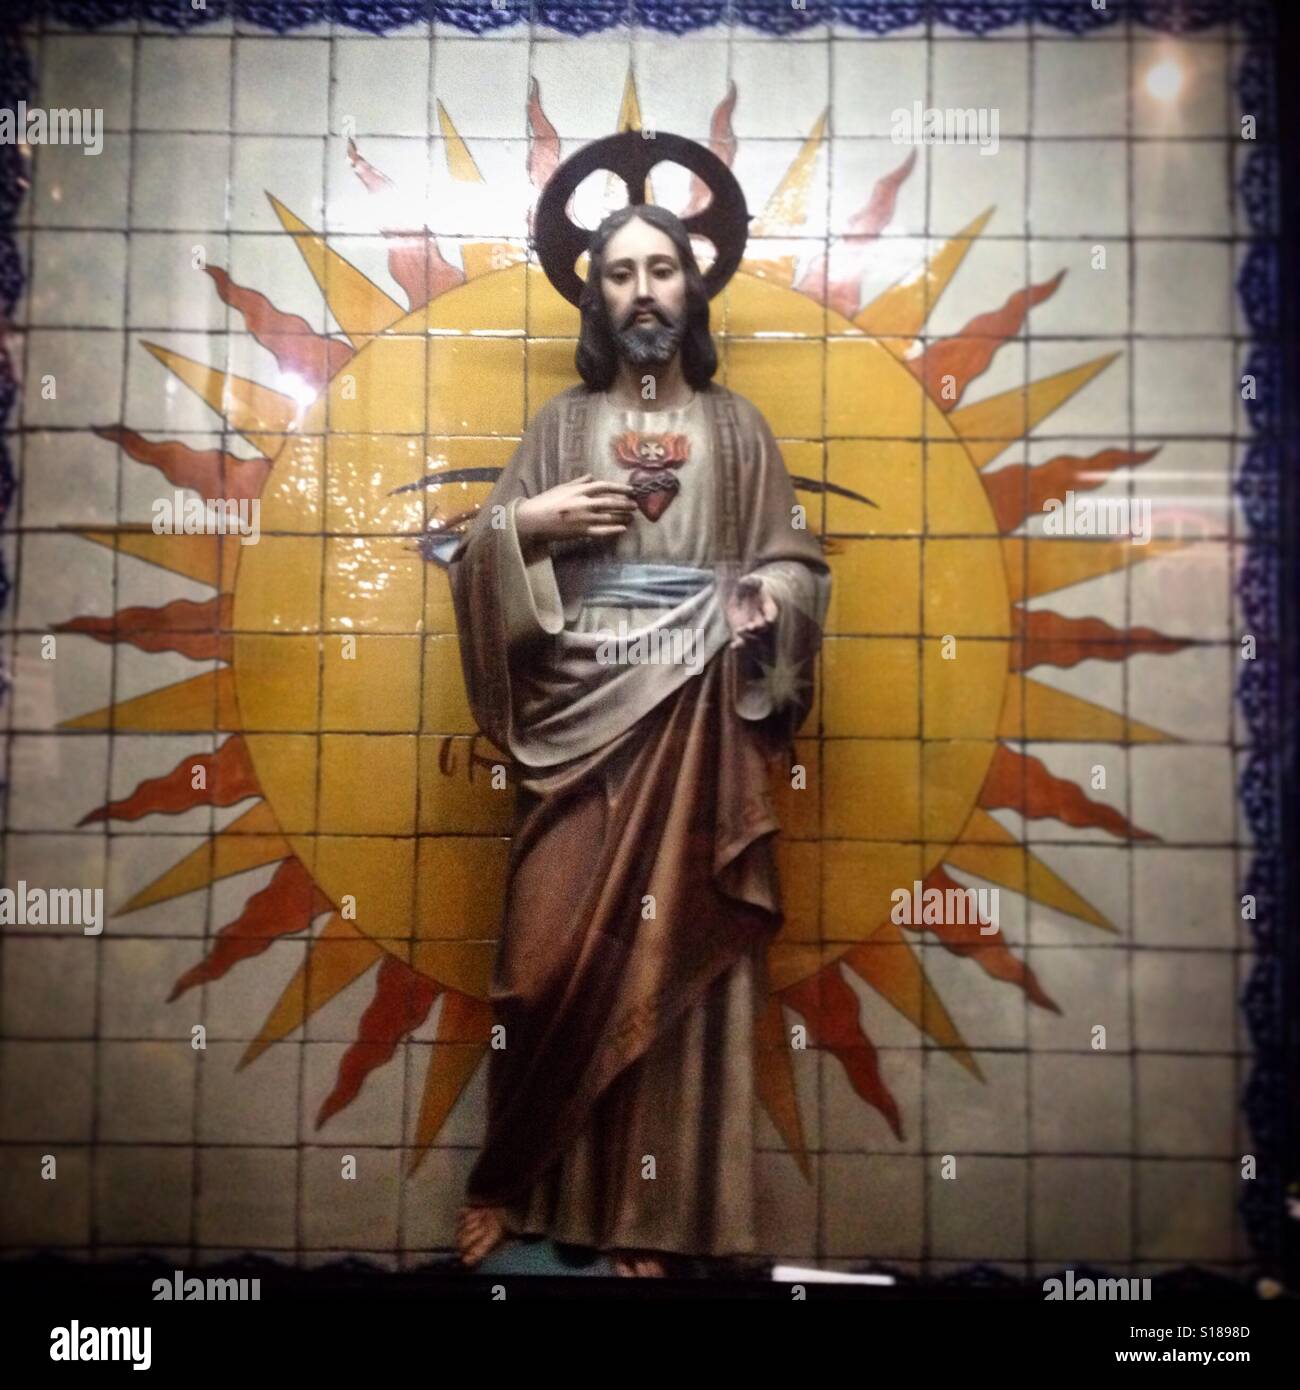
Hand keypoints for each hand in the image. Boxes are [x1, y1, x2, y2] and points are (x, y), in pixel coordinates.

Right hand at [514, 474, 636, 543]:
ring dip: (622, 516)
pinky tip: (623, 529)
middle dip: (625, 504)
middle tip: (635, 505)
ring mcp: (584, 518)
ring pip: (609, 517)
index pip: (605, 487)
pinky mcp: (581, 532)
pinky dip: (614, 530)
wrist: (533, 520)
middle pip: (611, 502)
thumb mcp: (562, 487)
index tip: (631, 491)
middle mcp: (585, 503)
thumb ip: (579, 482)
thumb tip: (591, 476)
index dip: (620, 488)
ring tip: (631, 517)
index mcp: (580, 490)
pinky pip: (602, 531)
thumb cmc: (545, 502)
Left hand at [726, 574, 778, 650]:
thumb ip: (752, 582)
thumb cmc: (746, 588)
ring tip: (740, 631)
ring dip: (748, 636)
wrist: (738, 598)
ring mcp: (752, 628)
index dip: (771, 615)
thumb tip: (757, 580)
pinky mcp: (741, 634)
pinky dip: (738, 645)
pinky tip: (734, 646)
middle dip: (758, 627)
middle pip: (763, 626)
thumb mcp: (747, 582)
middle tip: (751, 627)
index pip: (771, 611)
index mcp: (766, 606)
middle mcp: (761, 619)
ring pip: (753, 636)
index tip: (769, 620)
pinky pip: (742, 642)